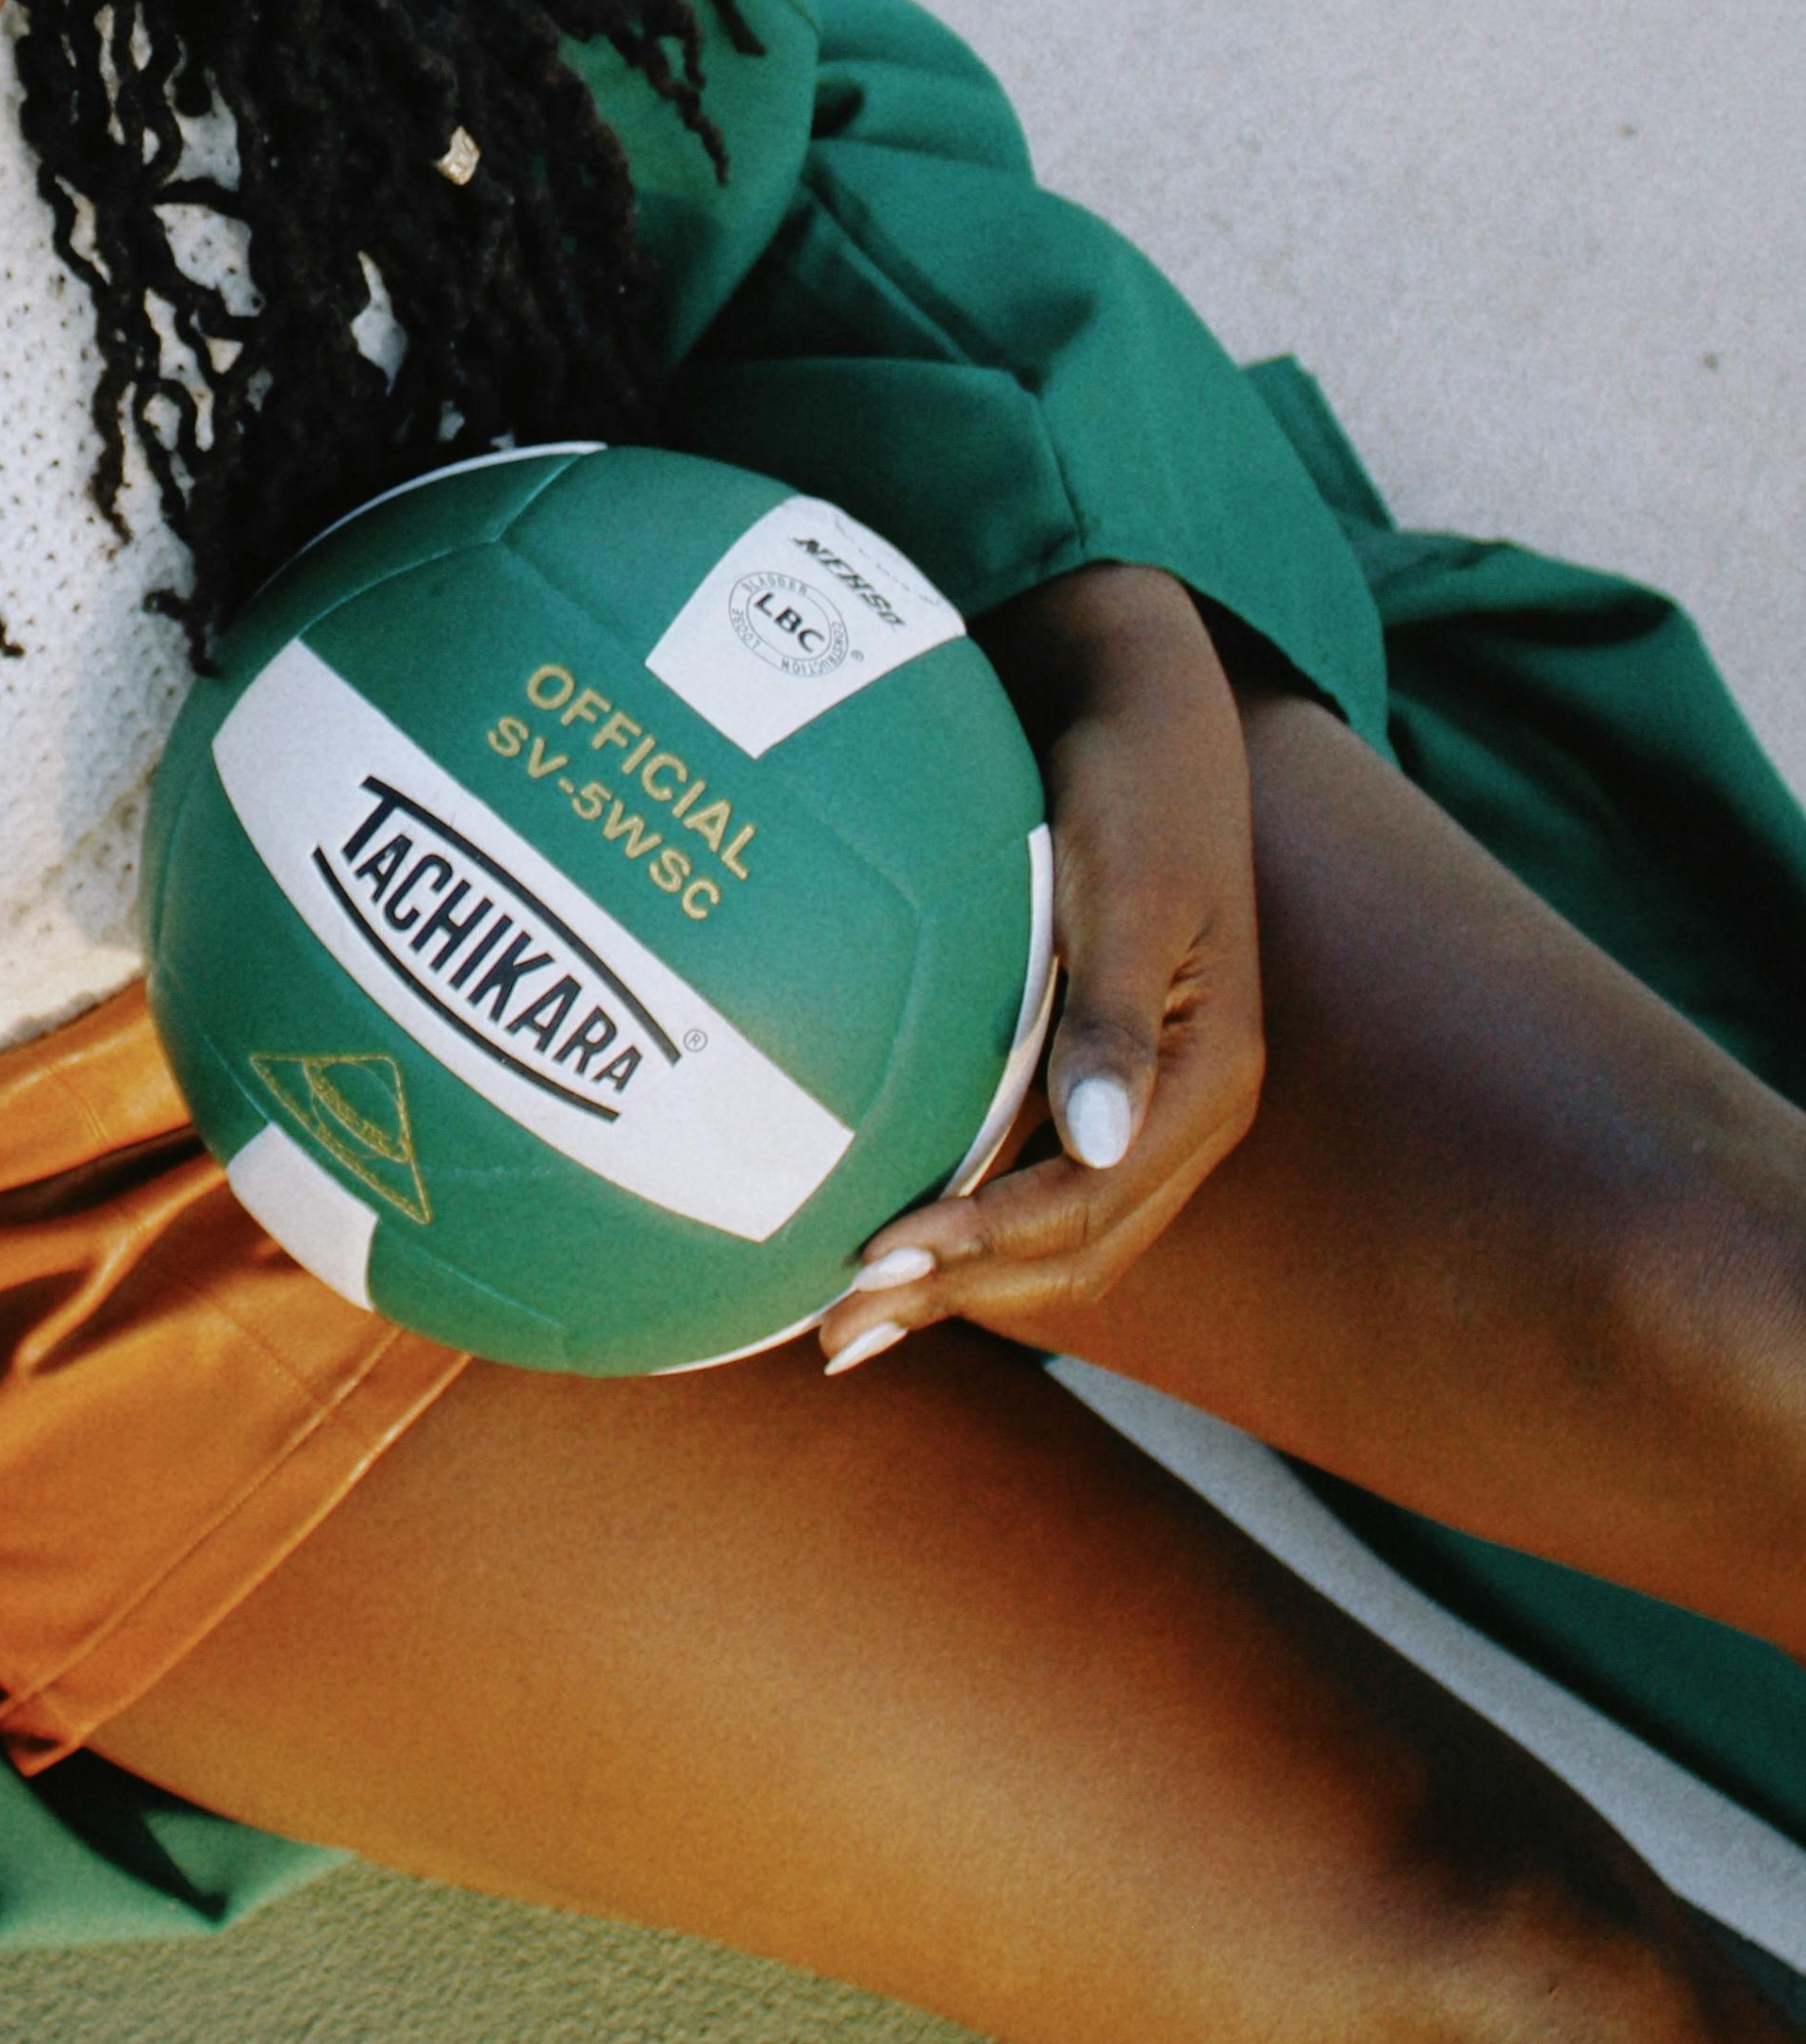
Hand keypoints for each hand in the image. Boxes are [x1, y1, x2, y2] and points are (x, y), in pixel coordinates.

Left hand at [812, 562, 1264, 1374]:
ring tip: (846, 1320)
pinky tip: (890, 1221)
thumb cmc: (1132, 783)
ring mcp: (1146, 1099)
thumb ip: (1109, 1013)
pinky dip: (967, 1211)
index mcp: (1207, 1081)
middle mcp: (1184, 1111)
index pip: (1087, 1207)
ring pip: (1055, 1228)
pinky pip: (1035, 1172)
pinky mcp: (1101, 1071)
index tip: (874, 1265)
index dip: (982, 1250)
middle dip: (959, 1296)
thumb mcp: (1128, 885)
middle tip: (834, 1333)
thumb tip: (1097, 1142)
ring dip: (958, 1280)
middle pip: (1073, 1249)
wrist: (1141, 710)